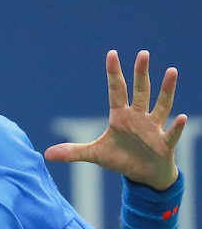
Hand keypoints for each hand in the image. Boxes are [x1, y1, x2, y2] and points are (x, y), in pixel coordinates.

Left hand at [45, 50, 186, 189]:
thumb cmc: (121, 159)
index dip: (114, 73)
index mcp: (120, 116)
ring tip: (171, 71)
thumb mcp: (95, 155)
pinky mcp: (164, 144)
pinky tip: (183, 117)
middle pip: (141, 91)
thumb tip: (46, 154)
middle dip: (141, 73)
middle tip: (143, 53)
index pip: (116, 90)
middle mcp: (138, 117)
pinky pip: (171, 134)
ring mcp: (153, 129)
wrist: (144, 175)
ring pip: (161, 106)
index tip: (112, 53)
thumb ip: (73, 152)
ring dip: (166, 90)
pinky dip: (177, 127)